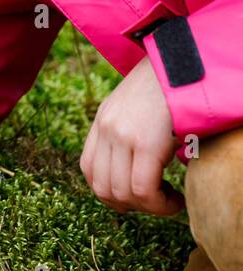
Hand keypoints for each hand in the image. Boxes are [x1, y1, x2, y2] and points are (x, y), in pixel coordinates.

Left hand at [79, 56, 185, 215]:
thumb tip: (133, 173)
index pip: (89, 170)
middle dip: (129, 206)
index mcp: (102, 122)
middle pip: (102, 188)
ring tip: (170, 200)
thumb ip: (127, 133)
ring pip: (123, 193)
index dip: (109, 193)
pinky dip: (159, 204)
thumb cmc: (167, 87)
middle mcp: (106, 130)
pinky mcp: (145, 143)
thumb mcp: (135, 108)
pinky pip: (143, 189)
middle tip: (156, 202)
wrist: (180, 63)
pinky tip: (176, 198)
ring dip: (149, 208)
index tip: (136, 197)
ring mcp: (122, 136)